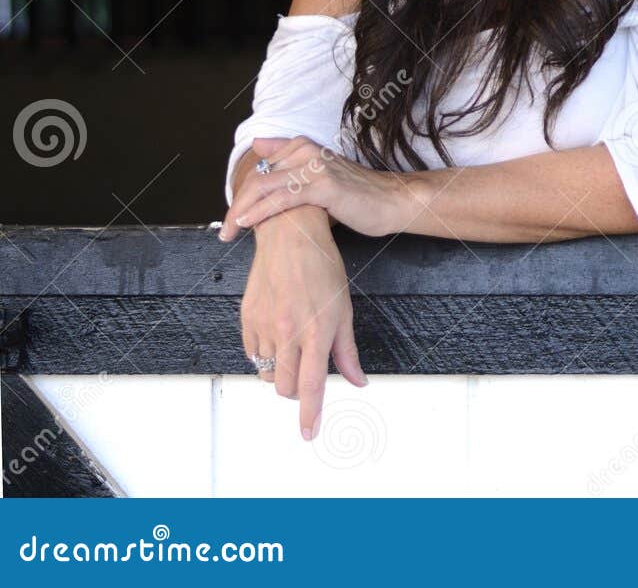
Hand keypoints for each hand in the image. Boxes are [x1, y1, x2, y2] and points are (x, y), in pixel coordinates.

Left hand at [221, 135, 413, 239]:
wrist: (392, 201)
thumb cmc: (357, 196)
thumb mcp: (320, 178)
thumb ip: (291, 170)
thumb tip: (260, 151)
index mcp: (303, 147)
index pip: (259, 168)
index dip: (241, 193)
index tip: (233, 217)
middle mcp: (306, 151)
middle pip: (256, 177)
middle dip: (236, 205)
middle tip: (224, 230)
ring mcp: (314, 167)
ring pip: (263, 186)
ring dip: (240, 211)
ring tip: (229, 231)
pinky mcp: (323, 186)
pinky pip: (282, 198)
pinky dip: (260, 211)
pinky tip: (247, 223)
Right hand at [239, 208, 367, 440]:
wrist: (290, 236)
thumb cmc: (322, 267)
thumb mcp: (344, 309)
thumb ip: (346, 350)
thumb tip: (358, 380)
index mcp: (316, 330)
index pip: (312, 385)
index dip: (310, 414)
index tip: (308, 433)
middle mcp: (287, 332)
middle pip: (286, 387)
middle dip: (298, 390)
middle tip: (309, 372)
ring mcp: (264, 326)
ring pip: (267, 373)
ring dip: (282, 372)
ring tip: (294, 348)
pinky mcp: (247, 319)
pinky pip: (253, 354)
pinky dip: (265, 356)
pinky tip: (278, 337)